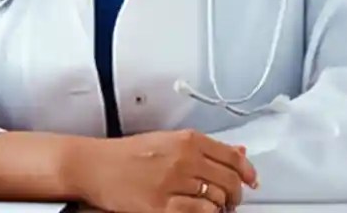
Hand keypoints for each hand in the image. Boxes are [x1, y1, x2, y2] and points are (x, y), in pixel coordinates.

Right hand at [69, 130, 257, 212]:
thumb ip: (202, 147)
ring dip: (219, 207)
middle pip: (230, 181)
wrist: (95, 166)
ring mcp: (174, 183)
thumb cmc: (126, 154)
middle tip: (231, 200)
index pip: (233, 157)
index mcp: (187, 140)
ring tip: (211, 206)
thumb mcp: (167, 141)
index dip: (247, 172)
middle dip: (235, 194)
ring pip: (217, 200)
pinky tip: (196, 210)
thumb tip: (238, 151)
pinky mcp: (162, 206)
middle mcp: (184, 159)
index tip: (250, 180)